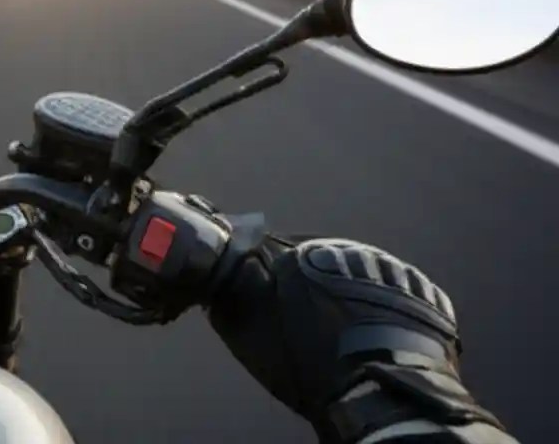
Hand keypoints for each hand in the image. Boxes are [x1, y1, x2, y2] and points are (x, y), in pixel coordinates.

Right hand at [205, 235, 503, 440]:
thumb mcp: (250, 337)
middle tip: (302, 311)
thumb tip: (219, 284)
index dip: (260, 270)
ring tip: (342, 325)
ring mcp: (388, 267)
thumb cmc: (308, 365)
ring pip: (357, 268)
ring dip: (347, 287)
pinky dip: (382, 303)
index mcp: (301, 253)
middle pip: (316, 256)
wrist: (379, 395)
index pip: (267, 244)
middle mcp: (345, 250)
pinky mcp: (421, 290)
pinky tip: (373, 329)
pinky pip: (393, 288)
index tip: (258, 289)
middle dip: (307, 275)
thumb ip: (230, 301)